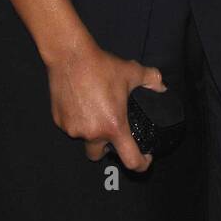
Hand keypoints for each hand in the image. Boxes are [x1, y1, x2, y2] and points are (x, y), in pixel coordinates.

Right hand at [47, 33, 165, 171]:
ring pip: (84, 139)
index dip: (142, 163)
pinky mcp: (59, 120)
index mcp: (114, 126)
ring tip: (94, 110)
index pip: (131, 160)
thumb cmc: (101, 66)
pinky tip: (80, 103)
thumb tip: (162, 86)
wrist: (70, 56)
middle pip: (99, 155)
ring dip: (90, 131)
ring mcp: (74, 129)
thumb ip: (152, 79)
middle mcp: (93, 133)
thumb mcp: (132, 71)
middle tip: (111, 129)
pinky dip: (77, 120)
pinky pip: (71, 126)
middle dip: (106, 147)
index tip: (145, 156)